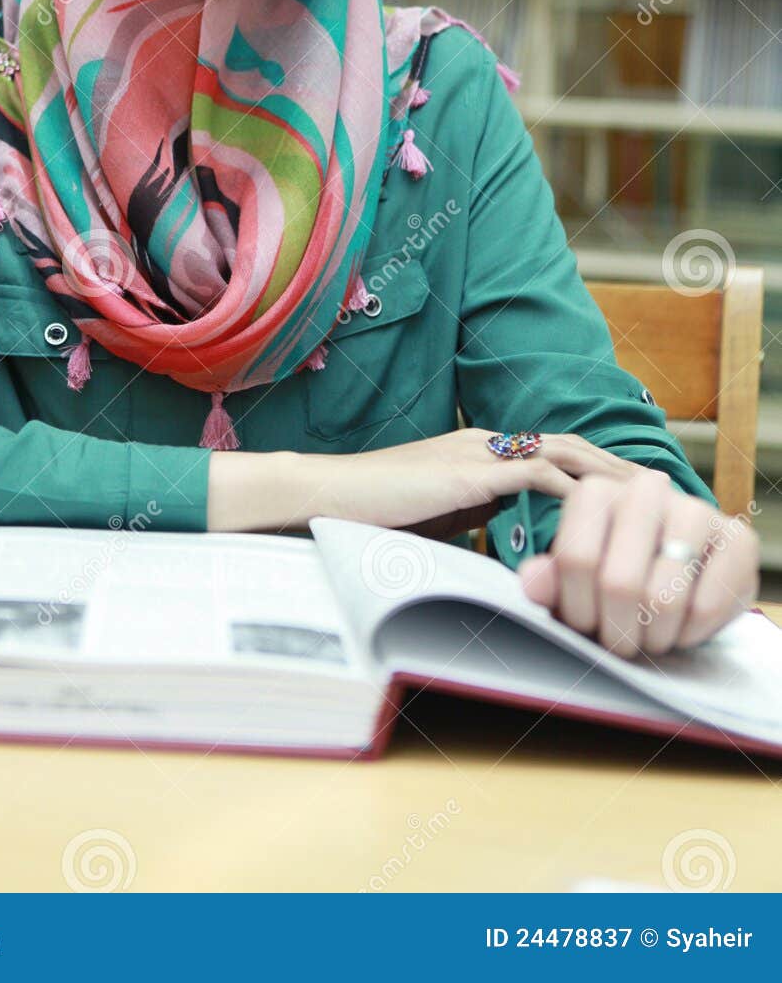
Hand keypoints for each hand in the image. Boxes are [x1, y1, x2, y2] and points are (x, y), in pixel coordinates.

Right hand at [299, 426, 646, 534]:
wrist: (327, 495)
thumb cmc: (369, 513)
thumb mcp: (433, 516)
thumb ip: (470, 517)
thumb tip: (504, 540)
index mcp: (475, 452)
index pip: (547, 452)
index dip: (589, 470)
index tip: (625, 495)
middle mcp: (483, 443)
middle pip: (567, 445)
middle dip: (612, 467)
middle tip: (655, 490)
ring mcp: (477, 452)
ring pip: (562, 453)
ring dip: (606, 474)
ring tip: (644, 497)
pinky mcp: (470, 471)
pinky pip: (538, 474)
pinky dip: (573, 490)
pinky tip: (600, 509)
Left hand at [517, 469, 760, 658]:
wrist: (684, 575)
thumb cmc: (617, 578)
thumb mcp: (576, 583)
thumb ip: (550, 581)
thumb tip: (532, 580)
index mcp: (595, 492)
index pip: (576, 560)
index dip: (577, 608)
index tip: (585, 622)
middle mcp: (644, 489)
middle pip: (619, 583)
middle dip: (617, 631)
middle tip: (622, 638)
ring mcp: (695, 509)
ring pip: (664, 598)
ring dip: (654, 636)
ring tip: (651, 633)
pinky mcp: (738, 539)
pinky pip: (707, 607)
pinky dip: (690, 633)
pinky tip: (684, 624)